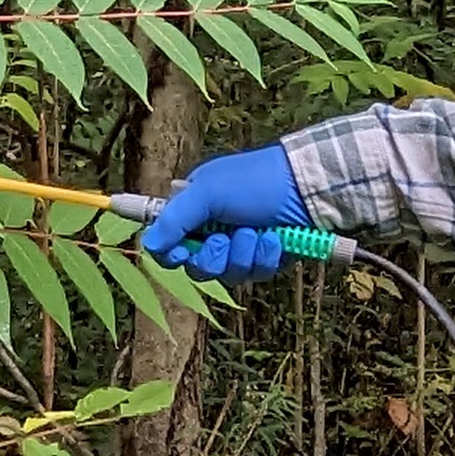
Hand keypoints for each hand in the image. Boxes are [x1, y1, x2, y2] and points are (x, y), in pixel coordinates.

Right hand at [143, 143, 310, 279]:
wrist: (306, 188)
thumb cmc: (255, 181)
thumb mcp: (208, 192)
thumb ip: (175, 219)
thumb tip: (148, 245)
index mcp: (195, 210)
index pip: (168, 245)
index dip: (172, 254)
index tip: (182, 251)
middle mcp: (214, 230)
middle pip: (197, 267)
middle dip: (214, 255)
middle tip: (226, 237)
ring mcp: (241, 247)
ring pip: (227, 274)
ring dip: (242, 254)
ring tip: (258, 233)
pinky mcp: (265, 259)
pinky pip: (255, 274)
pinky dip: (265, 258)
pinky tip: (275, 240)